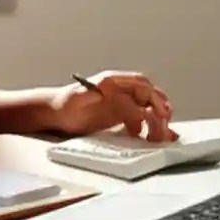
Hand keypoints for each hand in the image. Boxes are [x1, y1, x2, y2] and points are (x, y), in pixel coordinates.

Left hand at [50, 71, 177, 141]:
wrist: (53, 113)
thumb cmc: (66, 105)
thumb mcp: (87, 102)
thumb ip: (114, 105)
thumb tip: (140, 111)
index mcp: (112, 81)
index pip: (141, 84)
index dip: (154, 97)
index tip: (161, 112)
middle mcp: (119, 90)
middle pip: (147, 96)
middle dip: (159, 110)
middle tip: (165, 126)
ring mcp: (119, 102)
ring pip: (145, 108)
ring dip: (155, 121)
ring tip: (159, 136)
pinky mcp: (117, 115)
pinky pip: (137, 119)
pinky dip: (145, 128)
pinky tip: (145, 138)